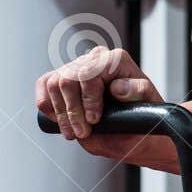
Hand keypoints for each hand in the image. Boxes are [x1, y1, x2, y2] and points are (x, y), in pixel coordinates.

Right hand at [35, 46, 160, 140]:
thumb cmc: (140, 117)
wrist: (132, 130)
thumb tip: (118, 87)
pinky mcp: (62, 78)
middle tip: (82, 132)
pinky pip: (44, 84)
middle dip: (73, 111)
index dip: (89, 99)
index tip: (94, 120)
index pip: (90, 73)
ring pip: (54, 83)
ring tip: (73, 132)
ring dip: (61, 113)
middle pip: (67, 79)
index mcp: (116, 60)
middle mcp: (94, 59)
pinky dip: (47, 105)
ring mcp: (76, 67)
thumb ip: (138, 91)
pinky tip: (59, 120)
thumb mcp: (147, 105)